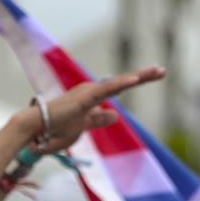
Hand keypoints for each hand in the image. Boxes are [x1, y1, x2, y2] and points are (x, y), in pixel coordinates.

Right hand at [18, 66, 165, 153]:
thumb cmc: (56, 129)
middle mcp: (92, 91)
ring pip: (118, 83)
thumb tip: (116, 116)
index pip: (119, 88)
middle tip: (163, 70)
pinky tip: (135, 80)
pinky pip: (106, 90)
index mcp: (92, 98)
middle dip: (144, 76)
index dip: (137, 81)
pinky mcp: (84, 98)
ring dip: (138, 77)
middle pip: (122, 82)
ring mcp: (88, 92)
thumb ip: (99, 120)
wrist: (36, 130)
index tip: (155, 75)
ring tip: (157, 71)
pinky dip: (121, 84)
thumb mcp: (85, 126)